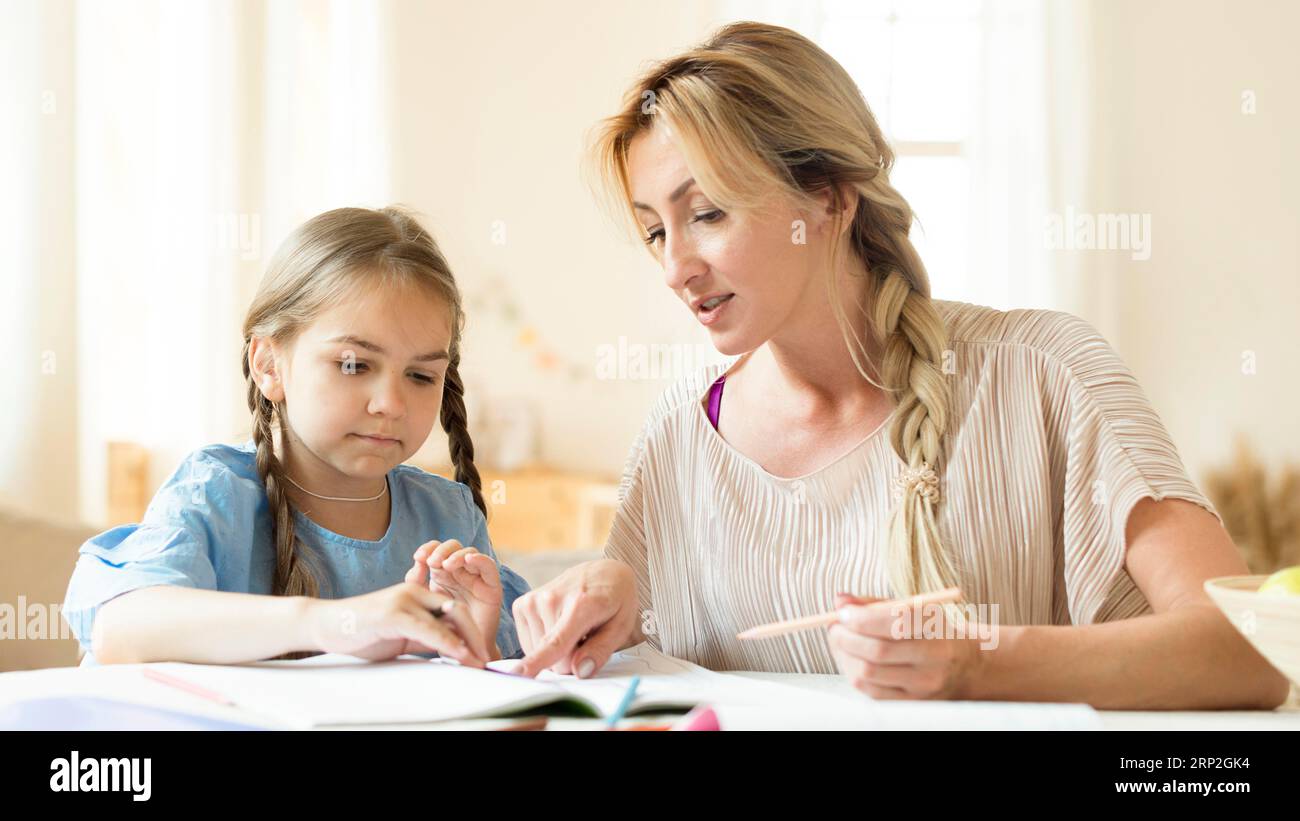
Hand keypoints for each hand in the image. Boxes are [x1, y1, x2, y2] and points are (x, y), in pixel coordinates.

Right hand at [308, 582, 489, 666]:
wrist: (327, 625)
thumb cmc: (363, 632)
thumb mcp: (401, 636)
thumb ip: (425, 638)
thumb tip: (452, 650)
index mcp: (418, 594)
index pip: (454, 609)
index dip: (471, 632)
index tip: (481, 655)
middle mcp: (415, 591)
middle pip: (457, 609)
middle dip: (475, 636)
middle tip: (485, 660)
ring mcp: (404, 599)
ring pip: (448, 616)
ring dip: (467, 641)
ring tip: (477, 661)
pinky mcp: (394, 613)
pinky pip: (428, 628)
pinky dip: (447, 642)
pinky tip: (459, 654)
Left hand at [406, 539, 501, 659]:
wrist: (461, 653)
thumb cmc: (442, 629)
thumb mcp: (423, 602)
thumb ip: (417, 583)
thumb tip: (416, 563)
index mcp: (442, 574)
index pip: (436, 551)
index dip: (428, 549)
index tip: (418, 557)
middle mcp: (460, 573)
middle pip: (453, 548)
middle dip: (441, 551)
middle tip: (431, 562)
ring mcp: (476, 579)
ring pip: (470, 553)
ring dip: (458, 555)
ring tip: (446, 564)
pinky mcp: (491, 587)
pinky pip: (489, 567)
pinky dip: (480, 559)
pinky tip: (469, 560)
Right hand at [511, 559, 638, 678]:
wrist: (603, 572)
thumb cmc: (614, 599)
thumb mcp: (621, 626)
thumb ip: (600, 651)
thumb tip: (580, 671)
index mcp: (580, 605)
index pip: (556, 642)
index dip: (537, 662)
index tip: (517, 675)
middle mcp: (551, 599)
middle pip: (553, 658)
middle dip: (569, 658)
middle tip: (585, 637)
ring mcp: (533, 600)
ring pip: (538, 653)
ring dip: (556, 651)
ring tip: (572, 628)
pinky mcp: (522, 605)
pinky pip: (529, 644)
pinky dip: (543, 643)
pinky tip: (557, 626)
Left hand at [826, 592, 985, 699]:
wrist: (964, 666)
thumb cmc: (928, 631)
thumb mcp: (911, 609)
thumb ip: (873, 604)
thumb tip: (839, 600)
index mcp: (934, 626)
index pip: (895, 622)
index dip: (861, 617)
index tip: (842, 612)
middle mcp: (933, 657)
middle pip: (878, 651)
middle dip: (846, 637)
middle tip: (835, 628)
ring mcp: (923, 684)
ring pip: (868, 673)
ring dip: (845, 656)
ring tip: (843, 643)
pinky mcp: (913, 703)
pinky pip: (871, 691)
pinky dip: (854, 673)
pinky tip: (854, 660)